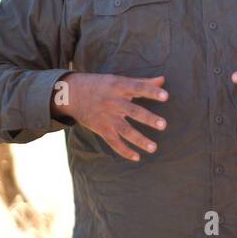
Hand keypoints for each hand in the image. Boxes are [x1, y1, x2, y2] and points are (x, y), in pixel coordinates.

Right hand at [53, 72, 168, 160]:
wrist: (71, 93)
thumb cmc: (101, 85)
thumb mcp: (119, 80)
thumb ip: (142, 82)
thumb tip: (163, 80)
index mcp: (119, 86)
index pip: (138, 88)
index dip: (151, 91)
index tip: (166, 96)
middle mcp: (113, 101)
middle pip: (133, 111)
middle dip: (148, 118)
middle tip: (163, 125)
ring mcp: (107, 116)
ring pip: (125, 130)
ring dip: (139, 139)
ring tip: (153, 148)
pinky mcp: (101, 128)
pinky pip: (113, 142)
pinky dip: (124, 151)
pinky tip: (137, 157)